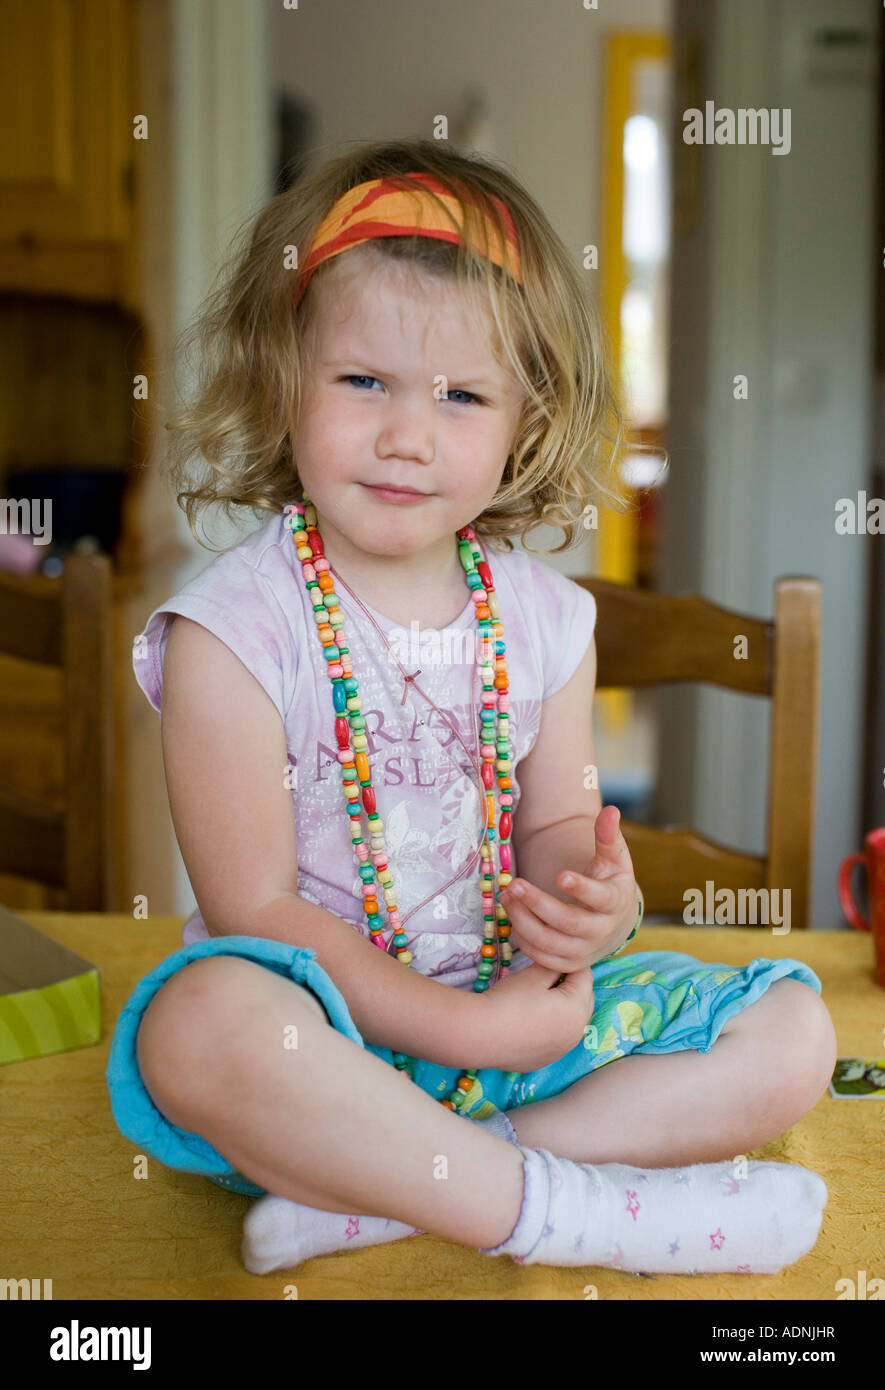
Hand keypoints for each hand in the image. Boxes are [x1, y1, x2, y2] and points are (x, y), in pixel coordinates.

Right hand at [471, 962, 594, 1072]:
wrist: (480, 1035)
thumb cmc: (509, 1001)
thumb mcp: (534, 975)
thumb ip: (554, 966)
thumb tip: (562, 964)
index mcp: (577, 1009)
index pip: (585, 977)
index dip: (570, 964)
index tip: (554, 958)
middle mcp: (576, 1033)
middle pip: (583, 1001)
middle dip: (571, 986)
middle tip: (547, 975)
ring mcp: (561, 1051)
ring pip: (570, 1022)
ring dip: (562, 1008)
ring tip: (539, 997)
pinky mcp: (544, 1061)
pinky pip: (554, 1039)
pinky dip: (549, 1027)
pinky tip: (529, 1021)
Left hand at [499, 805, 638, 970]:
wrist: (615, 925)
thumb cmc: (610, 884)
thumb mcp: (614, 859)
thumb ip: (608, 836)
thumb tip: (610, 810)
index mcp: (614, 903)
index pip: (600, 898)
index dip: (580, 889)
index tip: (560, 875)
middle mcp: (600, 932)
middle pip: (567, 921)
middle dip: (538, 903)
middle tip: (514, 883)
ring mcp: (583, 951)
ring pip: (549, 941)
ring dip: (522, 920)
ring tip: (506, 895)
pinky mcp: (567, 964)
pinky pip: (540, 956)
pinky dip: (522, 938)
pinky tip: (511, 915)